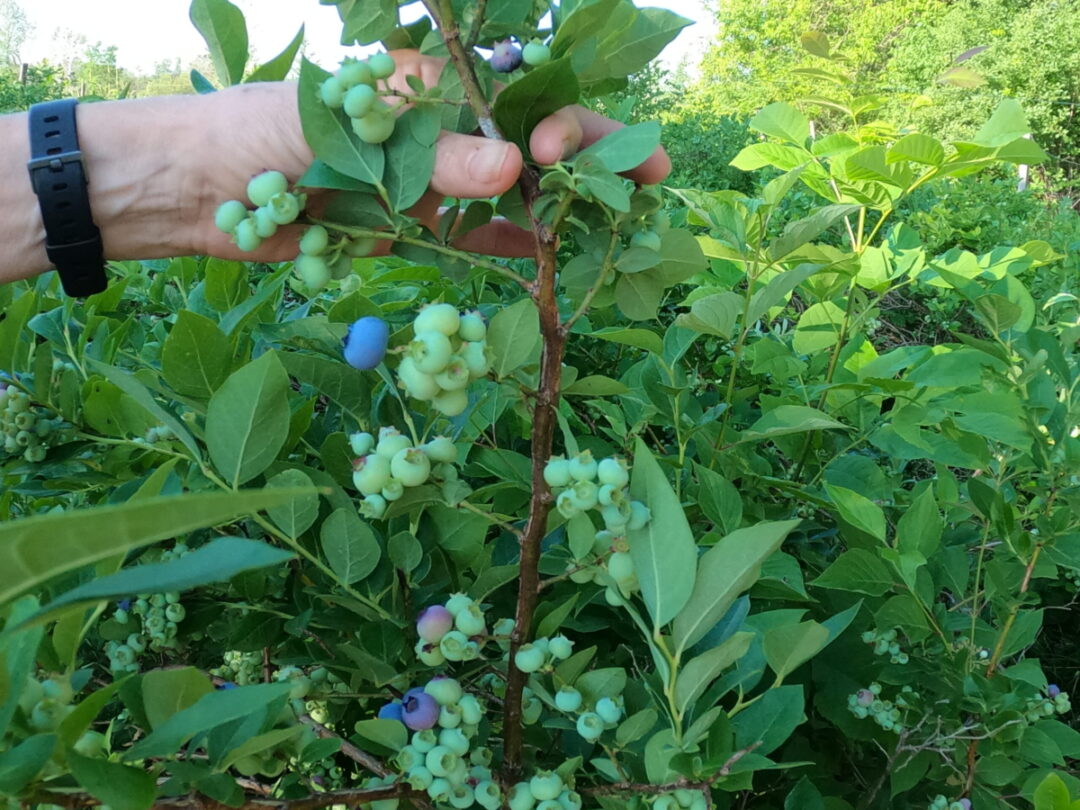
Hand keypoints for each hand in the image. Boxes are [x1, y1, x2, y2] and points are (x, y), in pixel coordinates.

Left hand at [191, 49, 670, 263]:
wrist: (193, 190)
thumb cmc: (254, 135)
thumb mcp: (341, 134)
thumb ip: (430, 157)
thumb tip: (514, 170)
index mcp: (428, 87)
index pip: (516, 95)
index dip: (559, 121)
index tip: (557, 161)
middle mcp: (441, 131)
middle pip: (532, 141)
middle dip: (591, 157)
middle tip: (652, 177)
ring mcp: (433, 181)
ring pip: (516, 190)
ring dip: (565, 206)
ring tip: (620, 225)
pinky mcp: (417, 227)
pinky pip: (479, 235)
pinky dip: (515, 244)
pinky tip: (552, 258)